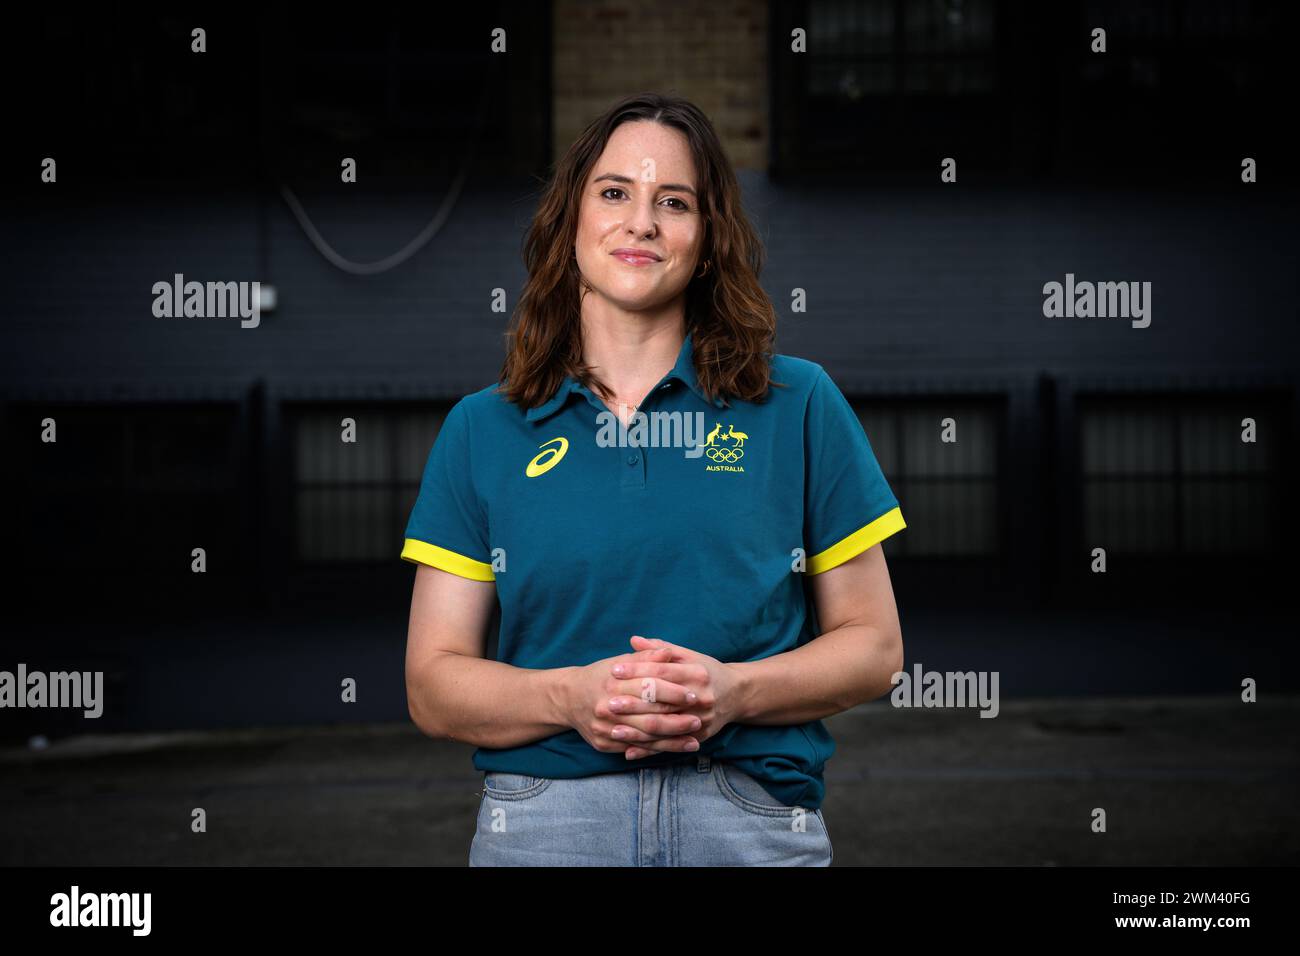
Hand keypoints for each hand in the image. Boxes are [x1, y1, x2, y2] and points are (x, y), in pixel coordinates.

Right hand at [562, 645, 703, 756]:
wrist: (567, 699)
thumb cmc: (599, 676)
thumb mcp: (618, 662)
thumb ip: (644, 658)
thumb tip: (669, 652)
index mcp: (613, 683)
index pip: (649, 689)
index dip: (672, 692)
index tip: (692, 694)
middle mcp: (607, 707)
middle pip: (648, 715)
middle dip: (676, 718)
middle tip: (699, 718)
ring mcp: (604, 728)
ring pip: (644, 736)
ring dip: (672, 739)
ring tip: (694, 738)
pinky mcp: (604, 744)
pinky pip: (635, 748)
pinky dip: (657, 750)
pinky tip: (675, 748)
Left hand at [608, 635, 742, 759]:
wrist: (737, 695)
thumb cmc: (707, 672)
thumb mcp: (689, 656)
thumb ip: (661, 649)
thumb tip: (633, 640)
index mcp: (697, 673)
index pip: (663, 671)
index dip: (637, 670)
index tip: (614, 670)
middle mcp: (701, 697)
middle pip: (662, 701)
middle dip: (634, 703)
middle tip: (609, 702)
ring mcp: (701, 719)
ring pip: (665, 727)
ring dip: (638, 731)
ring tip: (613, 729)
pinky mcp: (700, 736)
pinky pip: (670, 745)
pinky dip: (649, 750)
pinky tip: (629, 751)